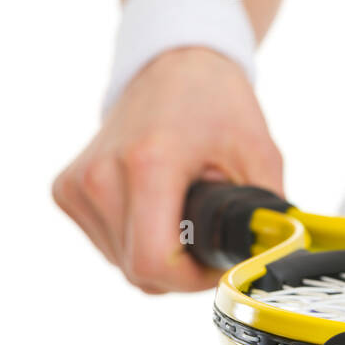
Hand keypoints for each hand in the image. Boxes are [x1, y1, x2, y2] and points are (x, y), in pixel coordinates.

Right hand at [53, 47, 282, 292]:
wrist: (176, 65)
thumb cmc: (219, 105)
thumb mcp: (260, 154)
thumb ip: (268, 215)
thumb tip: (278, 262)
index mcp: (148, 164)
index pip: (154, 262)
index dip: (194, 279)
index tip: (221, 261)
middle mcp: (100, 175)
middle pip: (138, 270)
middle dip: (183, 269)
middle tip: (213, 234)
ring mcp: (76, 184)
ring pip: (121, 263)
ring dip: (160, 254)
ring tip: (186, 209)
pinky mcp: (66, 190)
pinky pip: (107, 245)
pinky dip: (137, 239)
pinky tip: (160, 206)